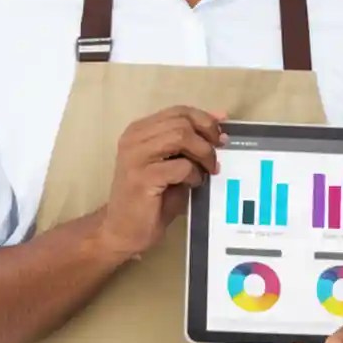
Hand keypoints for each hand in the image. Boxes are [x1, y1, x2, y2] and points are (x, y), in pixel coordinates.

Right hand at [98, 106, 225, 257]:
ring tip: (207, 170)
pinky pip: (181, 166)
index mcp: (140, 130)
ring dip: (202, 153)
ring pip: (181, 136)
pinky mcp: (142, 177)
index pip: (178, 111)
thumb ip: (191, 142)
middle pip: (182, 121)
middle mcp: (134, 138)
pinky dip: (194, 174)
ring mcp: (135, 156)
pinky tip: (193, 185)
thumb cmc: (151, 199)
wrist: (122, 231)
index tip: (221, 134)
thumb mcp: (173, 164)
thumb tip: (221, 118)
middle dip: (206, 138)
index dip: (204, 119)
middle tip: (215, 158)